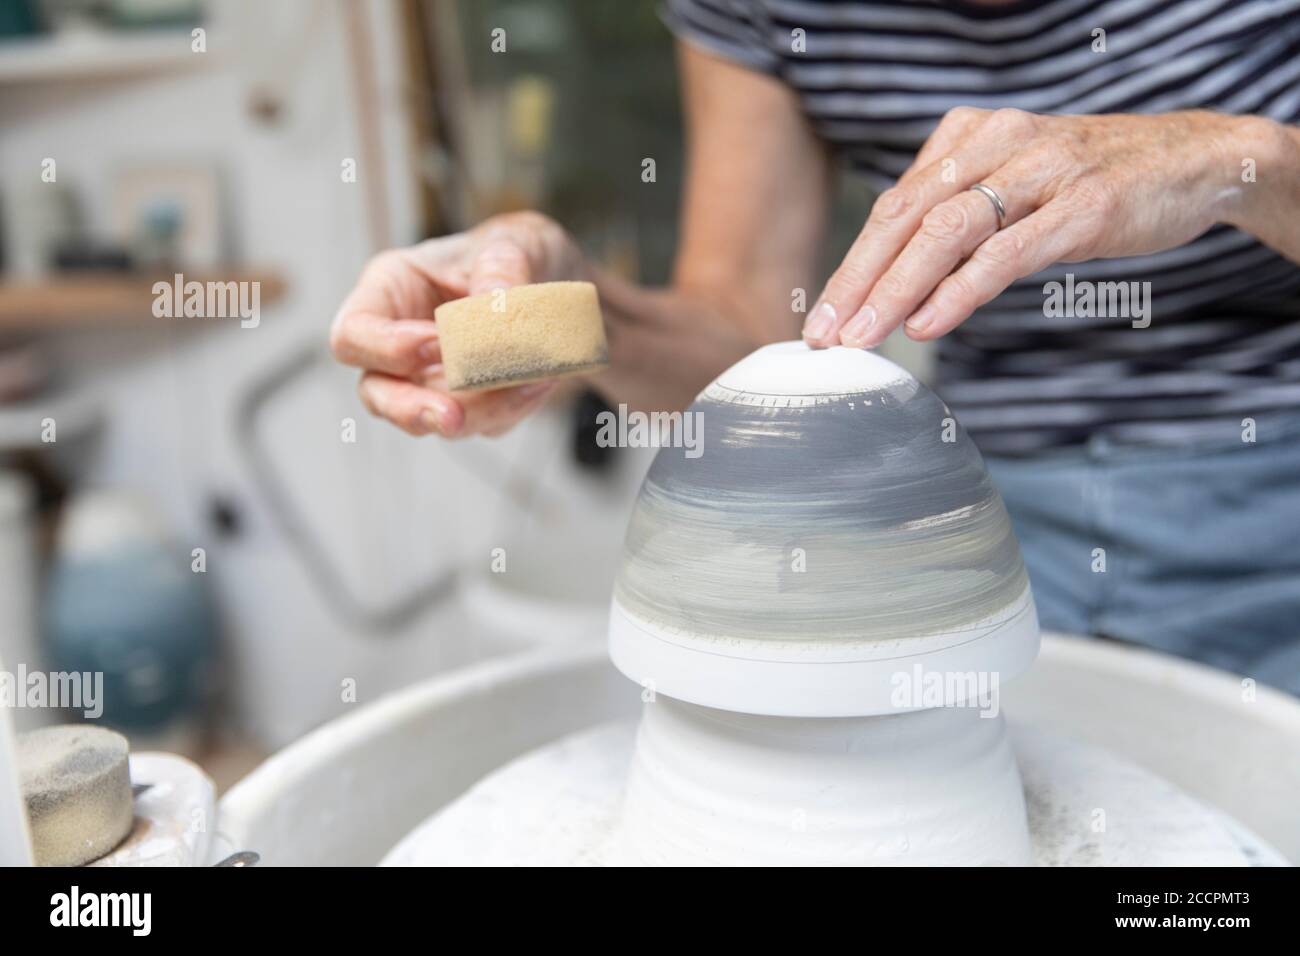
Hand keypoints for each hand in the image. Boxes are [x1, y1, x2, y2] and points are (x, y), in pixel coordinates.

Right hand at [330, 211, 589, 437]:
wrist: (562, 292)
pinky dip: (511, 409)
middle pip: (376, 393)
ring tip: (531, 380)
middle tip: (452, 418)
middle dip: (412, 409)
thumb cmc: (521, 254)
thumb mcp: (517, 242)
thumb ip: (503, 266)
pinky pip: (481, 423)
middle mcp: (399, 343)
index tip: (439, 345)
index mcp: (391, 290)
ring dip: (480, 411)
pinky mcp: (468, 406)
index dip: (386, 348)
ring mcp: (430, 381)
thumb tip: (491, 303)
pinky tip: (540, 381)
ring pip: (432, 419)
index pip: (354, 333)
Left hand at [802, 108, 1254, 348]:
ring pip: (946, 232)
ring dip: (895, 290)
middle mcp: (997, 143)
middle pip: (905, 216)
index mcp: (970, 137)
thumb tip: (894, 288)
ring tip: (863, 336)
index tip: (821, 318)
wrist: (1195, 161)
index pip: (894, 206)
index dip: (851, 266)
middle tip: (824, 336)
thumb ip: (958, 222)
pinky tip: (927, 323)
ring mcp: (1042, 172)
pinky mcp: (1083, 206)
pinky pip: (1005, 253)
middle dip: (857, 282)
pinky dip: (958, 291)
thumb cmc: (1091, 185)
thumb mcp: (1013, 191)